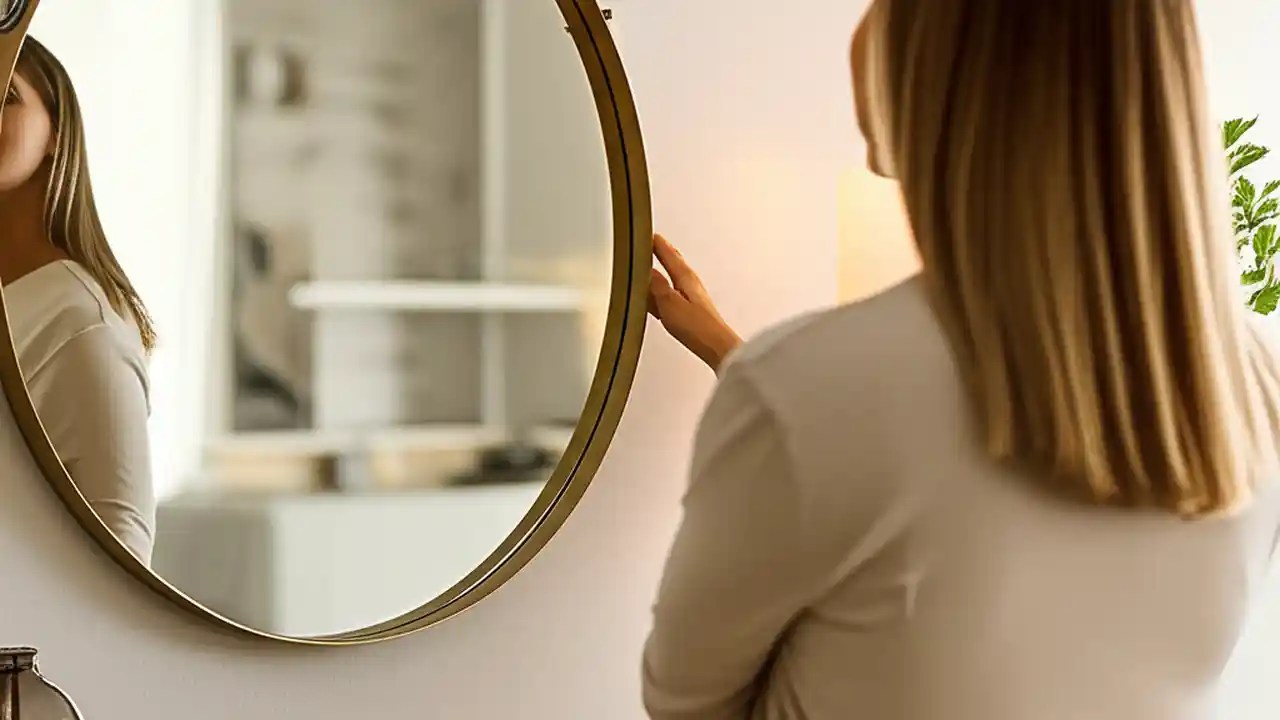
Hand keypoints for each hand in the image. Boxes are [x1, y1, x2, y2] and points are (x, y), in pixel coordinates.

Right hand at [648, 233, 742, 373]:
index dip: (657, 243)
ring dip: (661, 272)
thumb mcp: (669, 304)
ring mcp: (692, 297)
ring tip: (649, 268)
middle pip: (673, 263)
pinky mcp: (692, 311)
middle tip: (650, 245)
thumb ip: (657, 286)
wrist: (717, 347)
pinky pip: (672, 295)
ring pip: (672, 279)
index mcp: (685, 277)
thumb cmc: (698, 327)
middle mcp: (691, 284)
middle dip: (661, 253)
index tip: (648, 234)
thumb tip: (648, 271)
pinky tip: (656, 299)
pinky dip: (662, 291)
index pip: (668, 254)